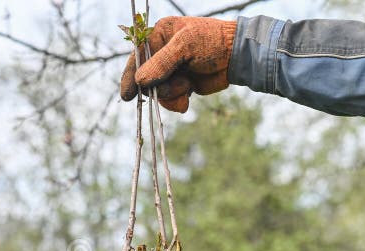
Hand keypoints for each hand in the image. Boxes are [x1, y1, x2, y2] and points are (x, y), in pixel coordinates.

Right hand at [120, 17, 237, 112]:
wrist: (238, 57)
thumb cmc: (213, 42)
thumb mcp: (185, 46)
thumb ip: (161, 63)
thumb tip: (140, 81)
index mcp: (159, 35)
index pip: (137, 56)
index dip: (129, 75)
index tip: (127, 95)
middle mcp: (161, 53)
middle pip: (145, 78)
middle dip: (159, 86)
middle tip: (177, 85)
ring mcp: (170, 71)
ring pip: (158, 92)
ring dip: (172, 94)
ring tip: (187, 85)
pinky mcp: (179, 85)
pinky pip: (169, 100)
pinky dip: (178, 101)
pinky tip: (189, 95)